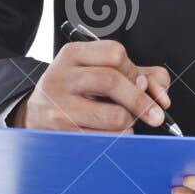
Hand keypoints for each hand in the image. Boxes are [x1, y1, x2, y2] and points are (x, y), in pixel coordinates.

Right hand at [10, 40, 170, 133]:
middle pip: (112, 81)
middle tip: (156, 115)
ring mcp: (58, 105)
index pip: (114, 53)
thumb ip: (137, 74)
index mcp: (72, 54)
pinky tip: (110, 134)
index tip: (145, 85)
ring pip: (113, 115)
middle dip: (141, 101)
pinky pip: (104, 140)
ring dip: (128, 123)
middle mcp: (61, 76)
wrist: (34, 115)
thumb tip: (160, 91)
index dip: (136, 71)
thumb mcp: (98, 72)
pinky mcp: (61, 133)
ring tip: (122, 122)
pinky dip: (117, 139)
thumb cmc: (75, 93)